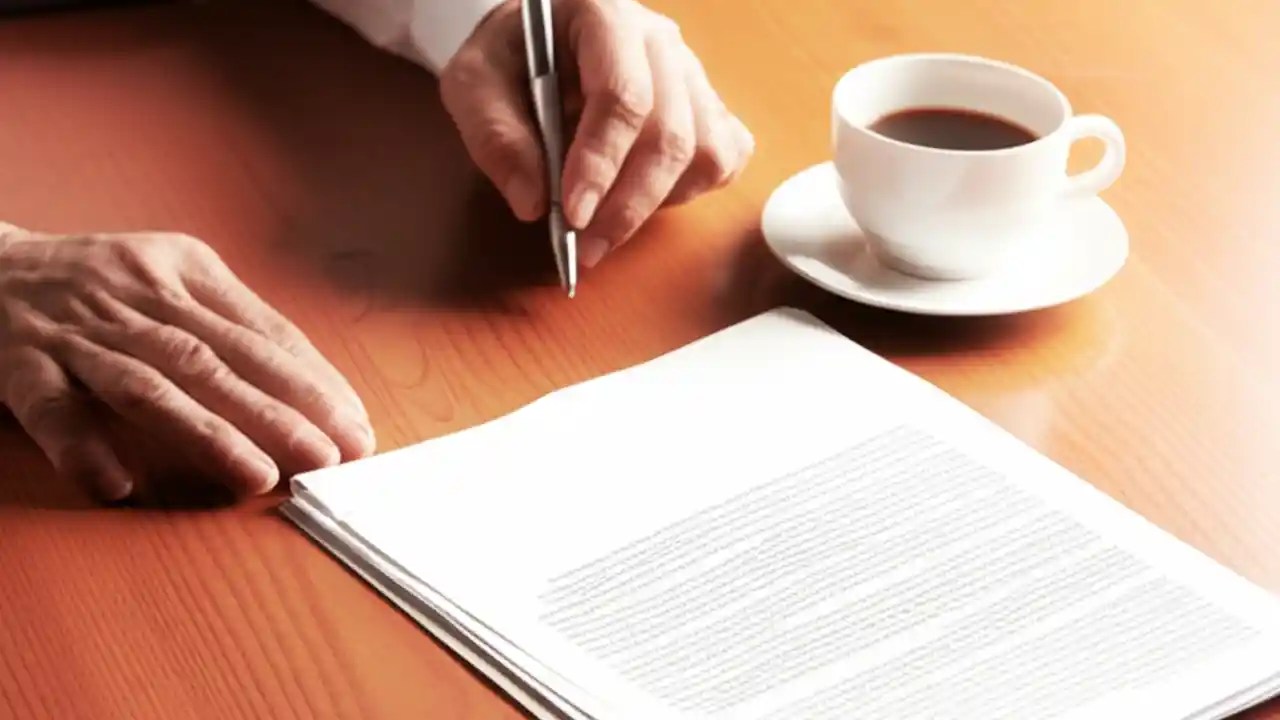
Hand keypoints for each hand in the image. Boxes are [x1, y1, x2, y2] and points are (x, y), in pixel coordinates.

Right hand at [0, 224, 374, 501]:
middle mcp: (135, 295)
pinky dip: (82, 446)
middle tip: (329, 457)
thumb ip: (233, 325)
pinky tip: (115, 483)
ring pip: (148, 385)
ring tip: (257, 477)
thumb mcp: (172, 279)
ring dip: (206, 433)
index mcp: (184, 269)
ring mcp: (76, 332)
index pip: (262, 332)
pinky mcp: (17, 365)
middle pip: (217, 359)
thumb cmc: (99, 285)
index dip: (313, 382)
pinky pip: (52, 409)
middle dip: (281, 412)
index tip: (355, 426)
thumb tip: (315, 389)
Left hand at [440, 0, 753, 267]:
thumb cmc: (509, 59)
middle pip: (670, 133)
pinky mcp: (706, 105)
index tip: (572, 215)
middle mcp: (659, 40)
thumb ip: (496, 138)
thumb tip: (534, 203)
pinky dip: (691, 190)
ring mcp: (691, 73)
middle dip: (628, 203)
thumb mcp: (473, 85)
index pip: (622, 96)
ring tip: (609, 225)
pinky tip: (646, 198)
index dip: (600, 163)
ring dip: (658, 202)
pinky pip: (724, 157)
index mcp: (603, 14)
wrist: (534, 43)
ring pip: (705, 151)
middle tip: (587, 247)